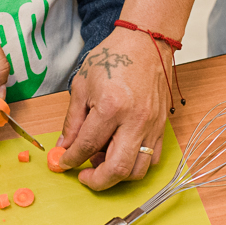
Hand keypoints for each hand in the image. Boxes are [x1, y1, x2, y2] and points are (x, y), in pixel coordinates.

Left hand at [60, 29, 170, 189]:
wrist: (146, 43)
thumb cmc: (114, 58)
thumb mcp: (82, 85)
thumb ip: (73, 120)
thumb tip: (65, 146)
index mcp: (111, 107)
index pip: (88, 146)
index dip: (71, 160)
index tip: (64, 163)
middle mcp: (135, 120)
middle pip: (117, 169)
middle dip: (96, 181)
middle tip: (84, 176)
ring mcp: (152, 126)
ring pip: (138, 170)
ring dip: (117, 175)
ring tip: (102, 161)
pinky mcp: (161, 127)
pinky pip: (152, 159)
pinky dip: (135, 165)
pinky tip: (120, 154)